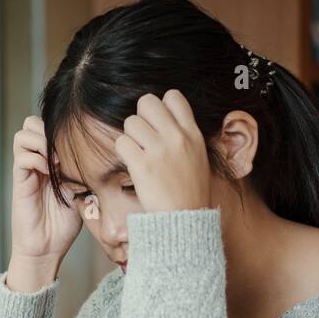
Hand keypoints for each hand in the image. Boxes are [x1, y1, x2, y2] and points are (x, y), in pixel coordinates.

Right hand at [7, 116, 82, 291]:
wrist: (46, 249)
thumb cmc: (65, 225)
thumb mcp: (83, 191)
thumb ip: (87, 171)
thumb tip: (109, 154)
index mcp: (51, 160)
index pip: (49, 125)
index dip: (62, 126)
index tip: (80, 142)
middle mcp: (36, 161)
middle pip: (32, 122)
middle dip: (48, 128)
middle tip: (64, 147)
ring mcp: (26, 170)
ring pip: (23, 134)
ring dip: (41, 140)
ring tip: (57, 158)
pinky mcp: (19, 182)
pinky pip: (22, 157)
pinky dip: (37, 158)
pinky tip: (50, 172)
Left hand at [114, 91, 210, 214]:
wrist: (184, 221)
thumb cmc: (190, 193)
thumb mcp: (198, 158)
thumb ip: (184, 137)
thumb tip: (167, 122)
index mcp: (193, 134)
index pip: (173, 96)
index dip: (161, 106)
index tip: (158, 123)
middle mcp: (176, 137)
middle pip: (147, 102)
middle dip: (140, 117)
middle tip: (142, 137)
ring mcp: (159, 150)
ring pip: (130, 122)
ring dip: (129, 136)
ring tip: (138, 154)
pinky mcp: (141, 165)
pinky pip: (121, 142)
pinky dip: (122, 152)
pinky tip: (131, 163)